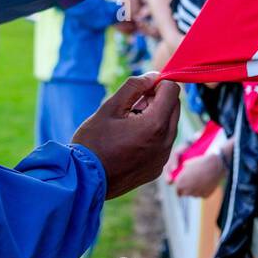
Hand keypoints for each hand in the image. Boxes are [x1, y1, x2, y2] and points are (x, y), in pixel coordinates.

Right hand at [72, 73, 180, 199]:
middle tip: (132, 106)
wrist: (83, 181)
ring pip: (169, 126)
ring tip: (128, 125)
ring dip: (155, 118)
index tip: (142, 89)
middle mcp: (165, 143)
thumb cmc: (93, 142)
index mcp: (155, 125)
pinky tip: (129, 142)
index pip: (173, 90)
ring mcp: (162, 159)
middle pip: (174, 107)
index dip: (158, 84)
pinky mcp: (156, 169)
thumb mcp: (109, 107)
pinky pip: (162, 144)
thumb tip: (153, 76)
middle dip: (157, 100)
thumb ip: (134, 87)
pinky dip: (152, 136)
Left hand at [171, 152, 226, 197]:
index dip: (179, 189)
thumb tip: (179, 175)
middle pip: (184, 194)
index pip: (177, 191)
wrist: (215, 164)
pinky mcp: (205, 195)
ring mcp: (196, 194)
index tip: (182, 186)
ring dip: (195, 190)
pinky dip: (203, 190)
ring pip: (194, 194)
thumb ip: (182, 172)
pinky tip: (206, 182)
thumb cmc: (200, 162)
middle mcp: (187, 190)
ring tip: (200, 180)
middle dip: (186, 190)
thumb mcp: (187, 164)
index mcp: (180, 183)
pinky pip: (202, 194)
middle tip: (191, 183)